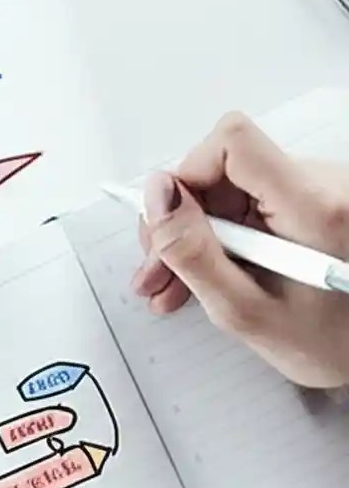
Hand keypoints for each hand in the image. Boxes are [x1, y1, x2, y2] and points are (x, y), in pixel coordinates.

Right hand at [131, 112, 348, 387]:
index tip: (170, 218)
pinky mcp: (311, 203)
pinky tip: (206, 274)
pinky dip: (219, 237)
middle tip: (161, 268)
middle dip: (179, 220)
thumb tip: (159, 196)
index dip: (188, 174)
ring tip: (177, 283)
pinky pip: (247, 203)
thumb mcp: (243, 310)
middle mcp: (324, 187)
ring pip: (228, 190)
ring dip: (194, 235)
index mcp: (314, 208)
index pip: (234, 142)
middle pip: (223, 170)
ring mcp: (319, 192)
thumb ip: (193, 251)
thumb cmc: (328, 345)